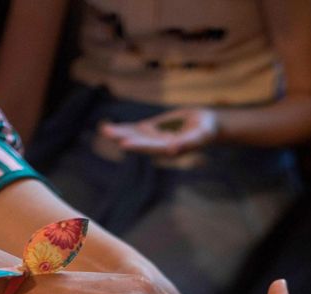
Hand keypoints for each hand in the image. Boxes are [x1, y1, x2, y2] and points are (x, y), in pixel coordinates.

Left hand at [98, 108, 219, 156]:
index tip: (124, 144)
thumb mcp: (200, 136)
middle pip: (138, 142)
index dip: (138, 146)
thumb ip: (187, 144)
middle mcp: (157, 146)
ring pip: (133, 136)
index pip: (151, 147)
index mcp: (168, 149)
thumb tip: (172, 150)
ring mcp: (153, 138)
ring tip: (104, 129)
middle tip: (107, 133)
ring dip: (119, 133)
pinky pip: (134, 130)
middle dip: (123, 137)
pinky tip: (108, 127)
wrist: (205, 125)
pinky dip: (123, 129)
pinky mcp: (151, 130)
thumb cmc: (206, 131)